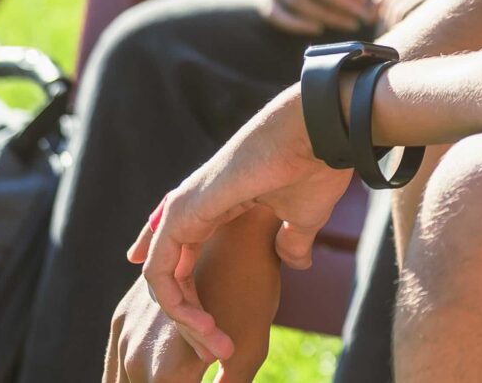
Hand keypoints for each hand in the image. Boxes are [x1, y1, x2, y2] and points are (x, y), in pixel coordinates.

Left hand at [128, 89, 352, 369]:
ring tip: (216, 346)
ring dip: (188, 320)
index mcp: (217, 204)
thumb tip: (296, 262)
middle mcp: (192, 207)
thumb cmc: (316, 165)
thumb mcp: (303, 216)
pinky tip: (204, 325)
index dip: (189, 296)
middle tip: (217, 349)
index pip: (181, 255)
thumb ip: (292, 240)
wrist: (319, 133)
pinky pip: (162, 274)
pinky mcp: (180, 214)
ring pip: (163, 281)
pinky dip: (179, 306)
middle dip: (192, 318)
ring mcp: (181, 210)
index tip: (213, 331)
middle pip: (173, 276)